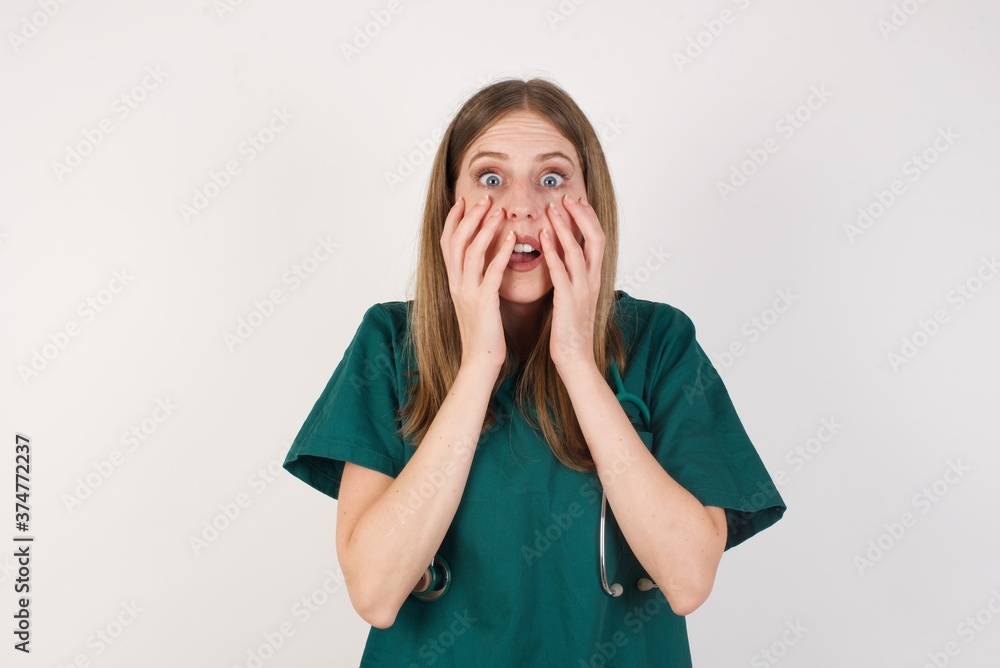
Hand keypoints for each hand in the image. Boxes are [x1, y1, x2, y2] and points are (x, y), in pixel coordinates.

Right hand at [440, 195, 516, 372]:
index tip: (463, 201)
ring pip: (471, 252)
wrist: (480, 361)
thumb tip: (482, 258)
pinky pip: (491, 272)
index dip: (453, 220)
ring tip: (499, 210)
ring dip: (485, 228)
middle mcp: (456, 283)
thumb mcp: (474, 300)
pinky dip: (501, 252)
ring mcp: (467, 292)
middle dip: (470, 216)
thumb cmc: (482, 332)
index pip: (447, 242)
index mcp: (453, 281)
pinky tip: (512, 238)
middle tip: (485, 197)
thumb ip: (475, 278)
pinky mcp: (484, 302)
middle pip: (456, 240)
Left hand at [539, 193, 605, 371]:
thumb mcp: (575, 296)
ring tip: (552, 209)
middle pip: (595, 238)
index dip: (588, 218)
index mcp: (595, 278)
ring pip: (578, 250)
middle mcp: (593, 280)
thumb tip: (562, 256)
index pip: (597, 239)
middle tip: (566, 197)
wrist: (575, 358)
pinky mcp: (568, 300)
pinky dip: (553, 250)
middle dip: (582, 215)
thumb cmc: (570, 329)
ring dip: (565, 227)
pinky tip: (542, 235)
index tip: (575, 200)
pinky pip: (561, 270)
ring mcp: (582, 289)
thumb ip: (571, 275)